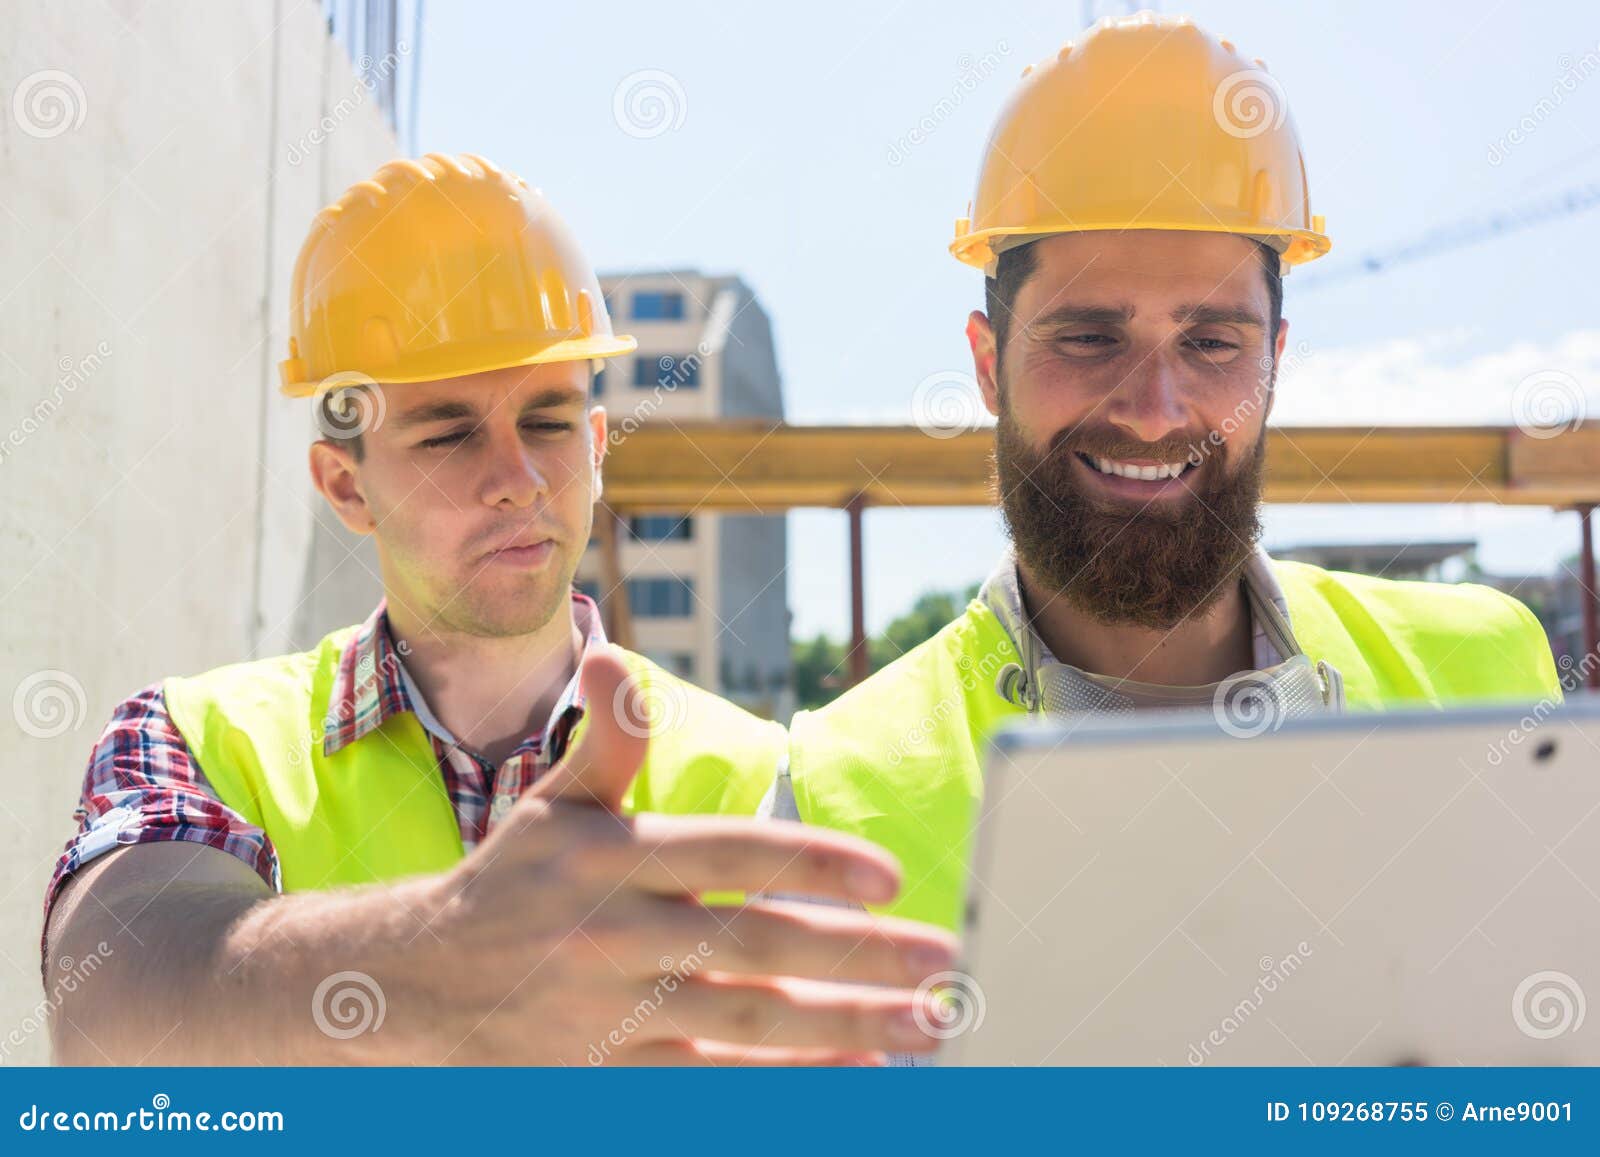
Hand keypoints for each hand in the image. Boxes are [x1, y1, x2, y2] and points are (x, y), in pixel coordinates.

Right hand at [415, 645, 958, 1064]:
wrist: (417, 988)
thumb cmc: (509, 885)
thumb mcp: (552, 804)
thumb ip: (607, 741)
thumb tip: (613, 656)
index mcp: (613, 860)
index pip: (728, 854)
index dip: (810, 862)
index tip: (890, 877)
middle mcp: (618, 936)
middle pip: (755, 945)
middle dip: (858, 955)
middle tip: (942, 957)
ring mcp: (617, 1015)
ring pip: (748, 1024)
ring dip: (848, 1026)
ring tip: (928, 1023)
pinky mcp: (615, 1078)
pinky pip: (716, 1083)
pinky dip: (790, 1083)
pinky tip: (858, 1070)